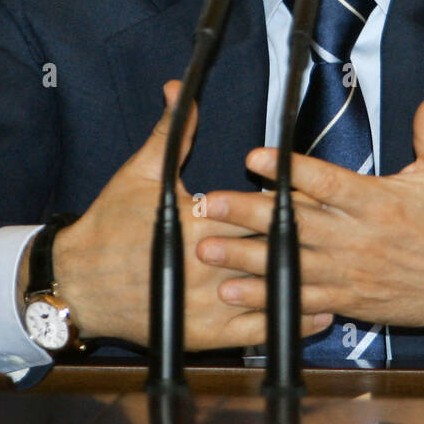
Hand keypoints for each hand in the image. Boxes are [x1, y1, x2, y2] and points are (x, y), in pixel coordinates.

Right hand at [48, 81, 331, 349]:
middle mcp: (204, 264)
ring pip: (268, 291)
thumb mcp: (139, 173)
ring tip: (344, 272)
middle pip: (266, 249)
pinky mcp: (206, 334)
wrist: (80, 285)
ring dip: (305, 281)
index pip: (250, 209)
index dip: (283, 202)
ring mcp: (207, 303)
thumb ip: (169, 132)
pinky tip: (319, 311)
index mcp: (193, 221)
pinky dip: (291, 320)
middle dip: (300, 240)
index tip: (310, 195)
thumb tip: (177, 89)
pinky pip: (257, 330)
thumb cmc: (108, 226)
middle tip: (341, 233)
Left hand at [196, 91, 423, 342]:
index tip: (254, 157)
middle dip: (247, 214)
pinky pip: (301, 299)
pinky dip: (267, 298)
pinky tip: (233, 293)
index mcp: (379, 203)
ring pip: (290, 264)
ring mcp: (351, 273)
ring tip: (205, 250)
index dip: (289, 170)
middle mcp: (359, 240)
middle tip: (209, 204)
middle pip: (294, 224)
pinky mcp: (349, 300)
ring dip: (245, 258)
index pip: (326, 183)